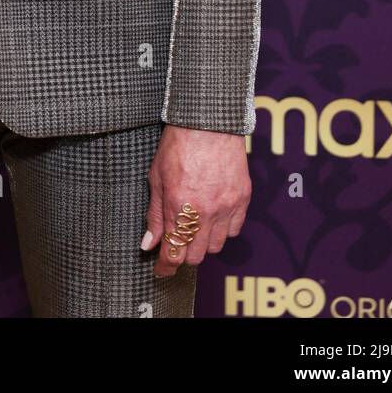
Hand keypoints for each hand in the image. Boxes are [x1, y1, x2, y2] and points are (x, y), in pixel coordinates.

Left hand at [142, 124, 250, 277]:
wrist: (208, 121)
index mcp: (179, 207)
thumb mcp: (156, 178)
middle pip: (195, 255)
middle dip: (183, 253)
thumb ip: (155, 214)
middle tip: (177, 243)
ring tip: (194, 226)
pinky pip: (234, 230)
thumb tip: (149, 242)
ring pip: (215, 246)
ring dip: (203, 242)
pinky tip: (213, 216)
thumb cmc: (178, 144)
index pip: (173, 253)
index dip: (165, 267)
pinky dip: (222, 229)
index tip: (161, 270)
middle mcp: (204, 212)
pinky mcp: (242, 199)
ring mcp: (226, 207)